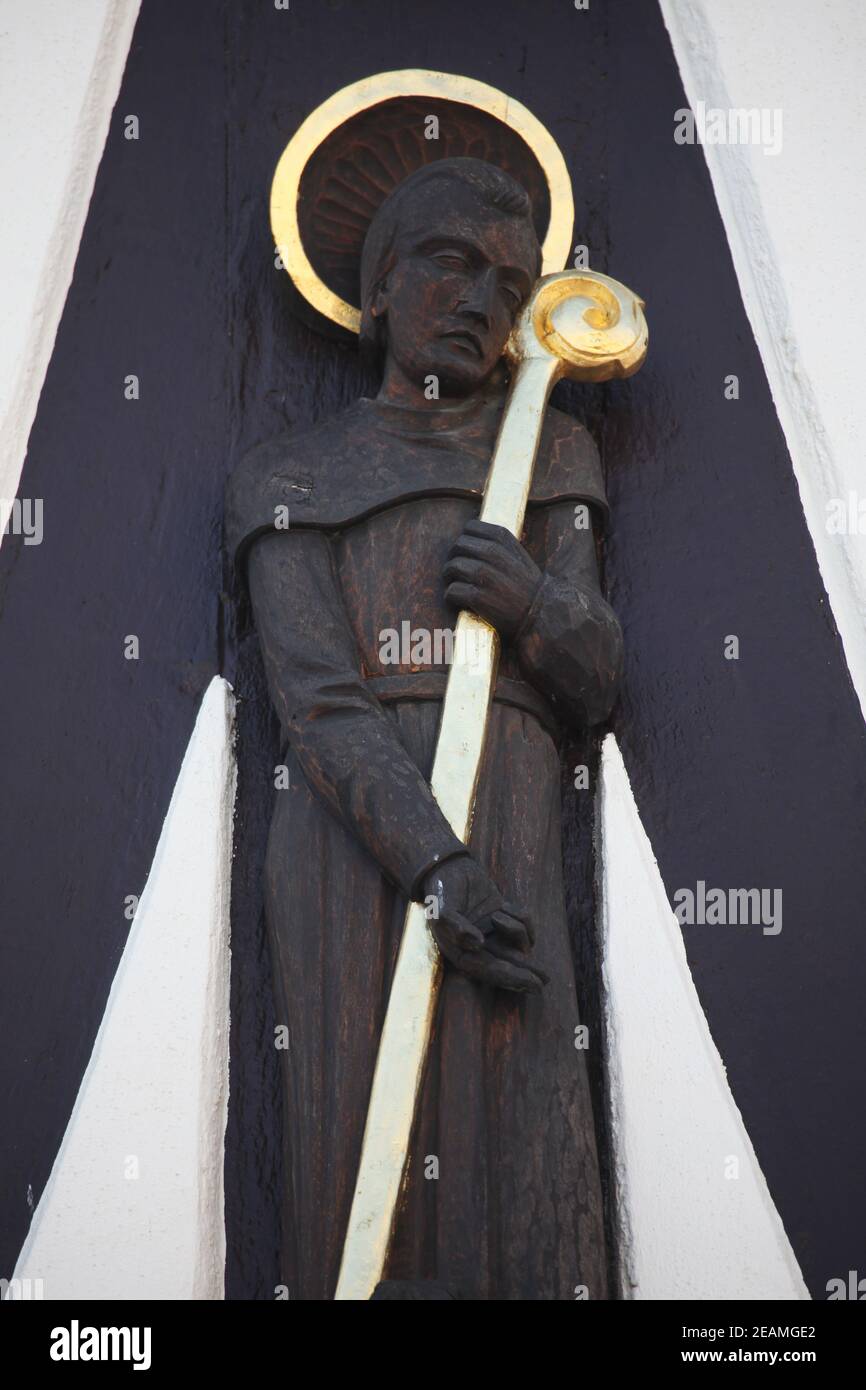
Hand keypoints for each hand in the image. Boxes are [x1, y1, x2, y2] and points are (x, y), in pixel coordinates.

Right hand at [420, 854, 546, 993]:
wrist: (450, 867)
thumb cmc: (442, 891)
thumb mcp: (442, 908)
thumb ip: (456, 927)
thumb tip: (477, 944)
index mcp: (462, 952)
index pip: (488, 970)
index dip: (509, 978)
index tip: (530, 983)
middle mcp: (480, 948)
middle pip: (508, 966)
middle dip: (526, 974)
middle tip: (544, 981)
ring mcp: (495, 934)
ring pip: (518, 943)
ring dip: (516, 930)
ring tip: (498, 914)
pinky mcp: (506, 919)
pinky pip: (524, 925)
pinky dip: (519, 916)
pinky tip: (504, 906)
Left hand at [443, 519, 542, 639]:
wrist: (540, 614)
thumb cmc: (527, 586)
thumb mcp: (518, 555)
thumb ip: (499, 543)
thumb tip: (470, 533)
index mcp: (503, 539)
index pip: (470, 527)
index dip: (465, 539)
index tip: (467, 552)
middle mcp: (493, 554)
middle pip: (458, 546)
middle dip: (454, 557)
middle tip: (457, 570)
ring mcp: (484, 575)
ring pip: (452, 566)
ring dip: (449, 577)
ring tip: (455, 584)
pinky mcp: (477, 596)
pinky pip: (451, 590)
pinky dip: (451, 596)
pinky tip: (458, 600)